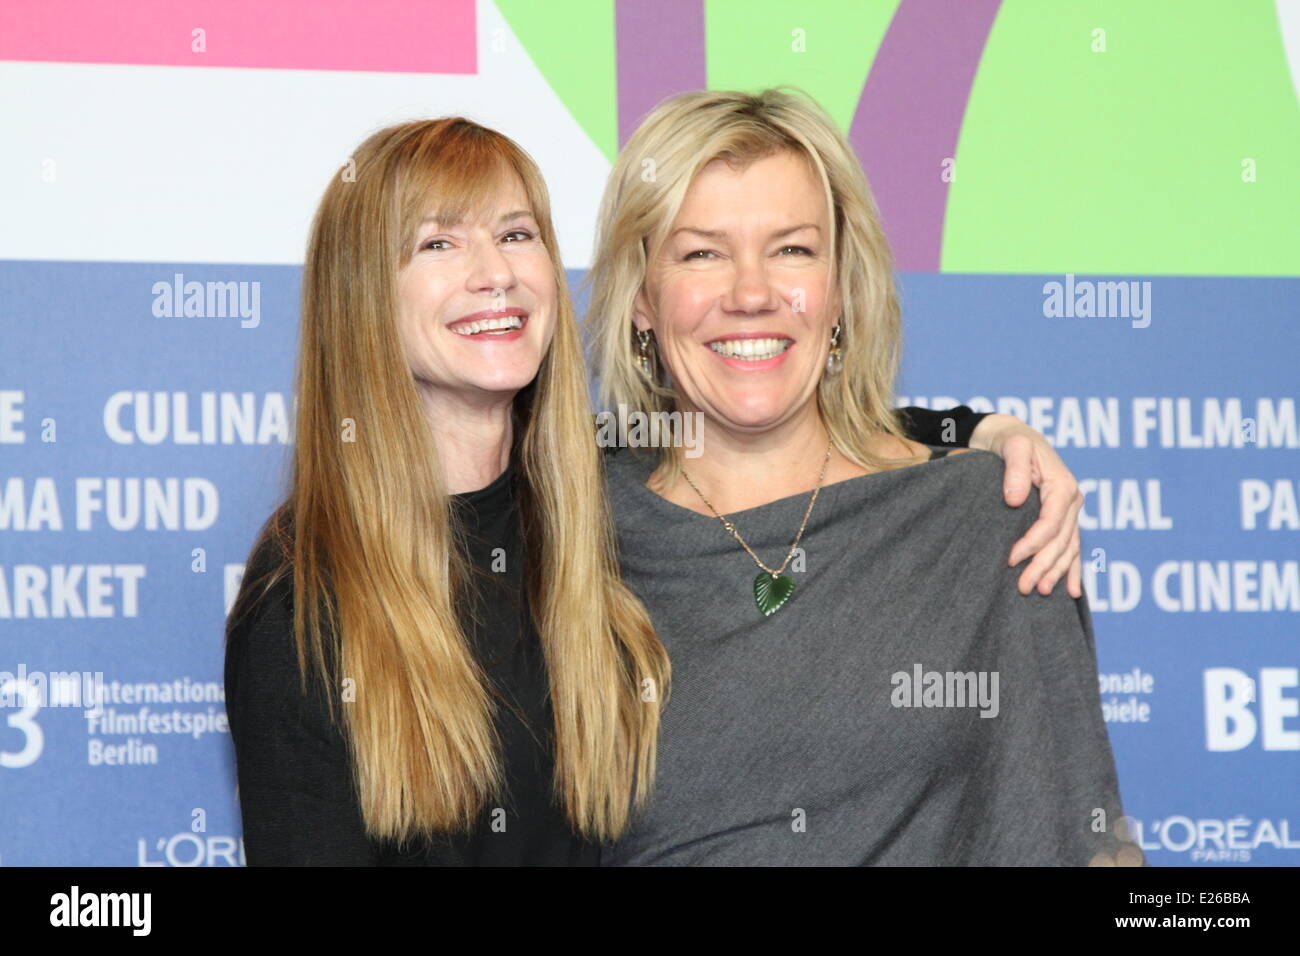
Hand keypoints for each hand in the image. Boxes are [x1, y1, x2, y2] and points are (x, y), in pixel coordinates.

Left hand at [970, 414, 1082, 597]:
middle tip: (1023, 587)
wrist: (1012, 435)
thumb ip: (1014, 470)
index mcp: (1062, 485)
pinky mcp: (1064, 517)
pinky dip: (1073, 569)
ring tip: (1041, 591)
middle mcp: (1072, 500)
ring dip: (1057, 572)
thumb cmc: (1010, 440)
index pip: (1051, 523)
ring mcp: (1071, 510)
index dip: (1033, 544)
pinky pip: (1072, 546)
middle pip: (1060, 541)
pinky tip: (1072, 591)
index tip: (1011, 559)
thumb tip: (1014, 500)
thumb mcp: (1012, 446)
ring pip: (1068, 547)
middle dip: (1043, 566)